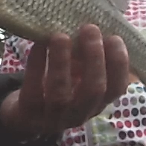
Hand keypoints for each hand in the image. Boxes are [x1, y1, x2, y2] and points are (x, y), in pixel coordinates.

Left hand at [0, 24, 129, 135]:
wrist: (26, 119)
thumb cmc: (58, 90)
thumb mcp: (77, 79)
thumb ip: (86, 61)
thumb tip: (93, 27)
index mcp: (97, 103)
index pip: (117, 88)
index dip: (119, 64)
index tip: (114, 37)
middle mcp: (80, 113)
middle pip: (93, 90)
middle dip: (94, 58)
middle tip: (90, 29)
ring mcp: (54, 117)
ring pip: (60, 93)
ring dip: (62, 62)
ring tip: (60, 36)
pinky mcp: (29, 114)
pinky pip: (33, 90)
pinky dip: (36, 66)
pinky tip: (38, 45)